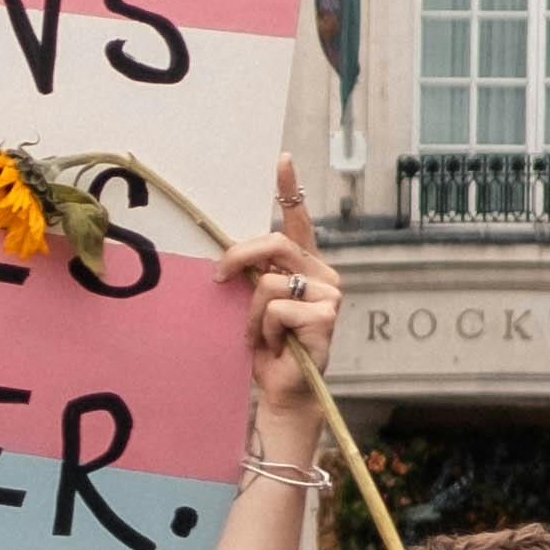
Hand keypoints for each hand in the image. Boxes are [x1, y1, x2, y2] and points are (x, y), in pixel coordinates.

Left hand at [218, 158, 342, 430]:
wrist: (284, 390)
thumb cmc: (268, 347)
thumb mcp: (253, 305)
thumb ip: (252, 277)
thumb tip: (229, 257)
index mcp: (305, 266)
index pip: (298, 221)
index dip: (290, 189)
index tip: (281, 159)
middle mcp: (323, 274)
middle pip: (274, 244)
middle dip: (239, 259)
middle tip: (219, 278)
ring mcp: (330, 293)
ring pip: (269, 283)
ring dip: (251, 314)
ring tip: (263, 335)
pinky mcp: (326, 315)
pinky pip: (277, 308)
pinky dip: (264, 330)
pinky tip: (278, 345)